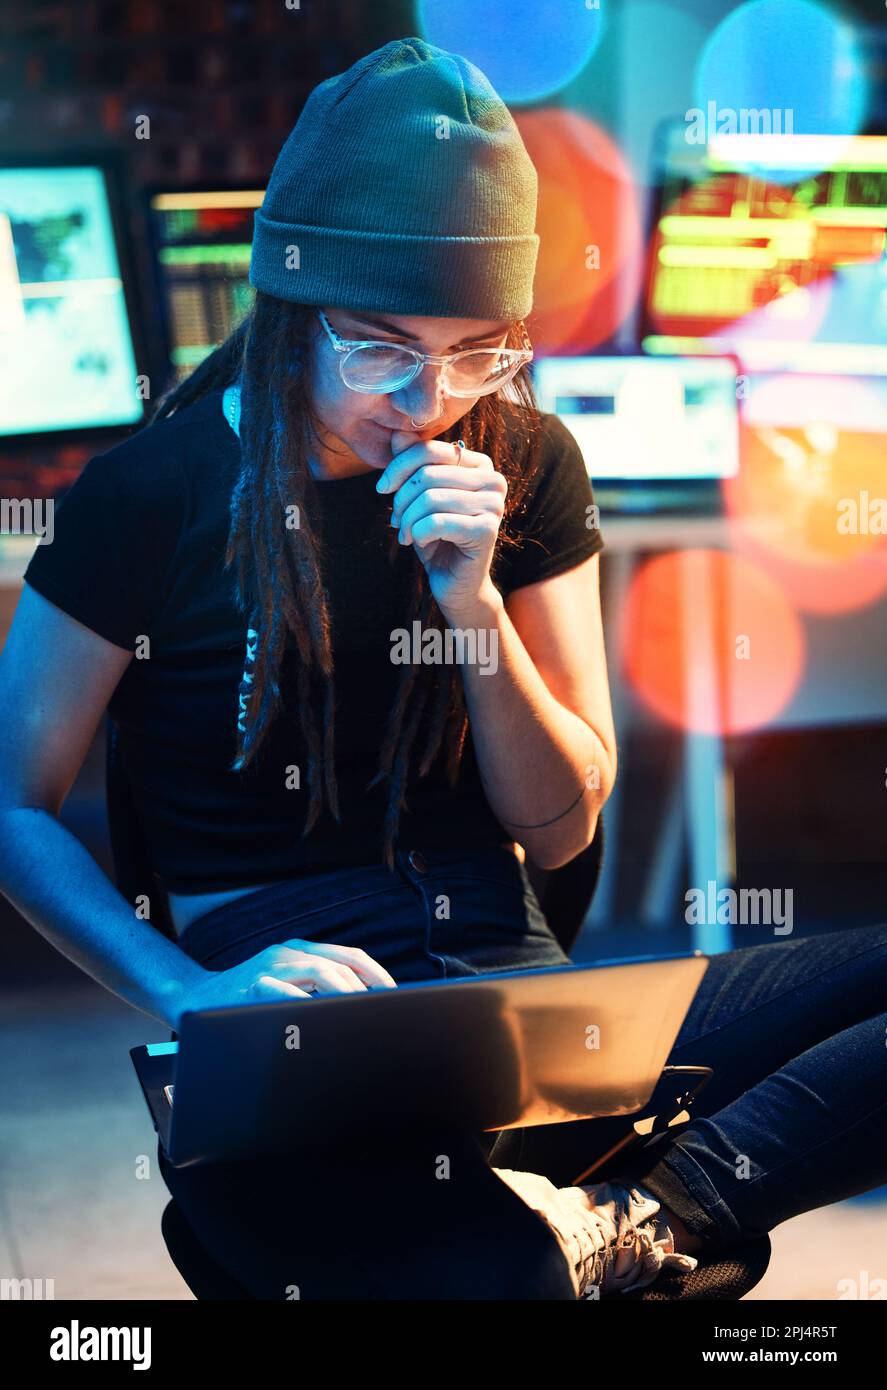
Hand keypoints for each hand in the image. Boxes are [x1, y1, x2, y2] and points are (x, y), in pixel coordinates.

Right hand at [178, 938, 396, 1025]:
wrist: (193, 999)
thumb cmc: (247, 999)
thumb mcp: (287, 987)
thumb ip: (316, 991)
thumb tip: (361, 1007)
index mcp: (299, 951)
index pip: (348, 955)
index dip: (375, 973)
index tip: (394, 993)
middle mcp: (286, 953)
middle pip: (339, 962)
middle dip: (366, 985)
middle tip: (382, 1008)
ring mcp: (267, 967)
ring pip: (317, 970)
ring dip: (343, 990)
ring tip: (359, 1009)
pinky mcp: (248, 987)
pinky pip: (279, 989)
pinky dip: (301, 1000)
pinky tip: (316, 1016)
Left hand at [377, 433, 506, 623]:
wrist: (455, 582)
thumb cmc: (437, 536)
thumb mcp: (419, 496)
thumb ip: (412, 463)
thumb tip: (397, 433)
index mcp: (479, 464)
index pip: (430, 449)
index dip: (398, 467)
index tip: (382, 489)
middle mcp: (493, 479)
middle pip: (428, 475)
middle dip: (401, 500)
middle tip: (395, 521)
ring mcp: (495, 505)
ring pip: (430, 499)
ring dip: (407, 520)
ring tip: (404, 534)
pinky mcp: (488, 530)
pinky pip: (436, 522)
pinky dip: (418, 534)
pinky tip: (419, 542)